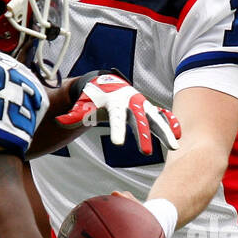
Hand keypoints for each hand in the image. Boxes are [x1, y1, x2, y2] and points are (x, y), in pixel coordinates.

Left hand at [54, 72, 181, 155]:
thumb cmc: (94, 97)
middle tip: (144, 153)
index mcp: (115, 103)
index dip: (116, 130)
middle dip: (143, 136)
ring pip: (156, 119)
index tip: (117, 144)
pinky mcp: (149, 110)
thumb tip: (59, 121)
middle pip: (139, 120)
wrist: (108, 84)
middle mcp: (132, 102)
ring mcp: (143, 106)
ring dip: (165, 132)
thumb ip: (74, 114)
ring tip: (174, 147)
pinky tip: (178, 137)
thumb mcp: (84, 104)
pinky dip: (170, 125)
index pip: (115, 118)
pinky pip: (162, 117)